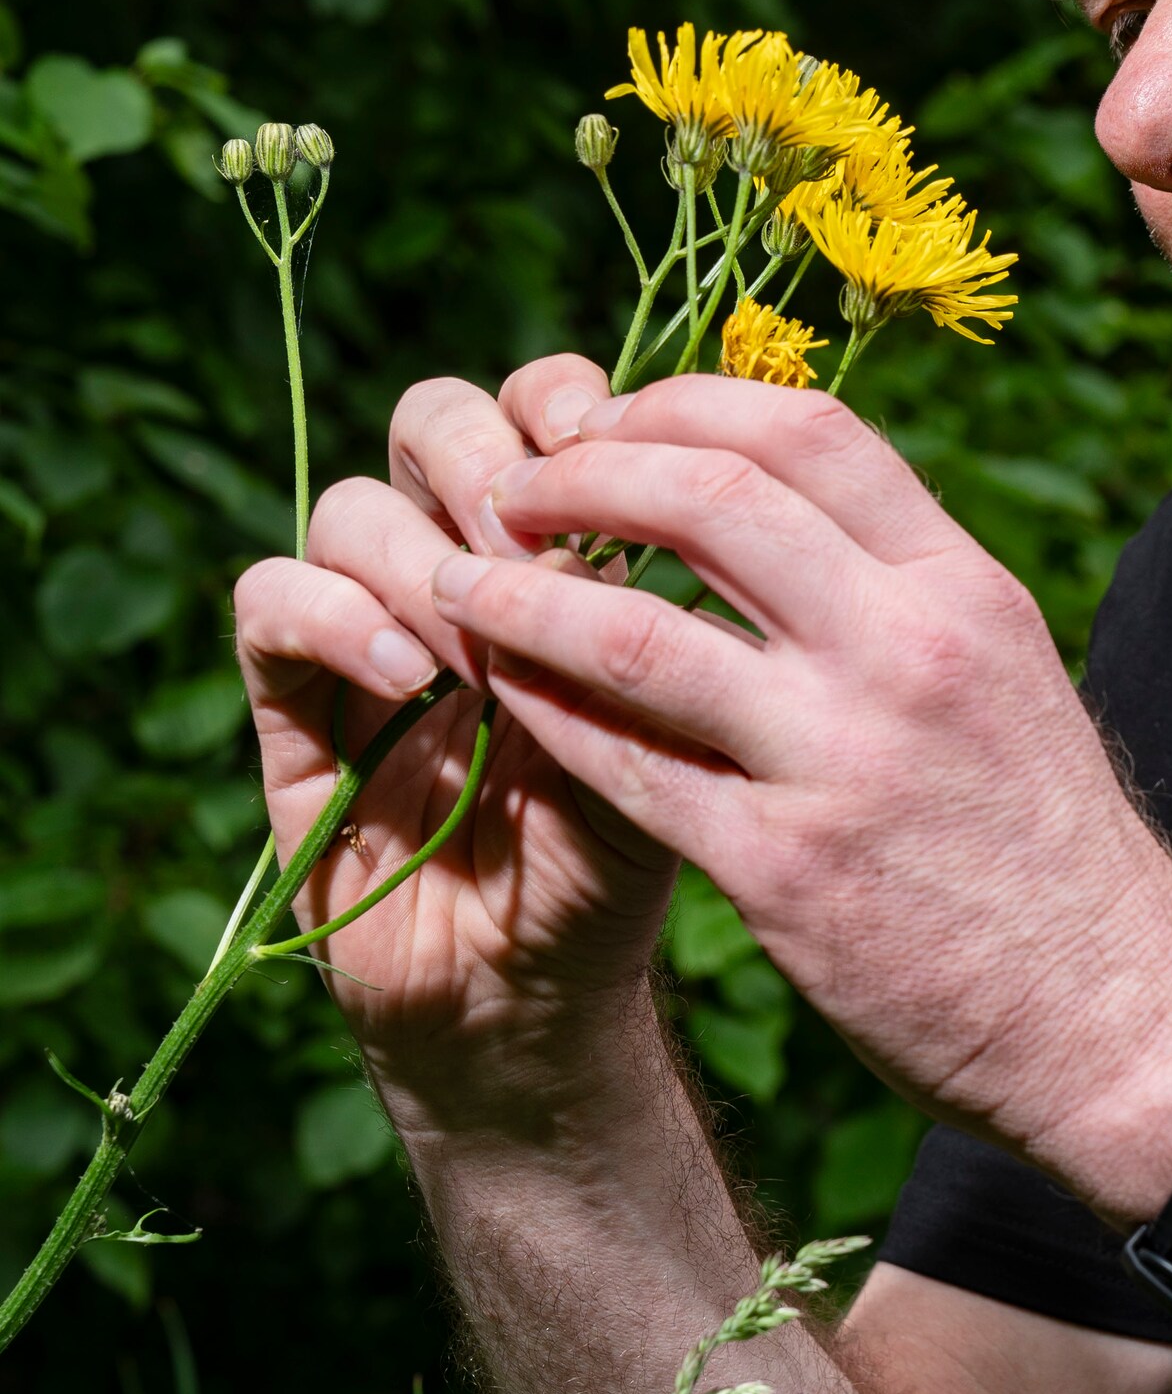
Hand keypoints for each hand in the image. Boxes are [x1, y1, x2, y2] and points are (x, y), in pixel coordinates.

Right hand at [231, 355, 678, 1116]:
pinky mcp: (288, 701)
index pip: (539, 403)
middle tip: (539, 550)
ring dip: (422, 557)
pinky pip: (270, 599)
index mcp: (553, 544)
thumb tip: (679, 493)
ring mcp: (365, 626)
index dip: (566, 400)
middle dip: (487, 463)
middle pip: (433, 419)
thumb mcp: (673, 723)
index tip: (614, 450)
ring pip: (351, 503)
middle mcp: (453, 564)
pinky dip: (334, 618)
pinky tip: (407, 683)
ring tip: (484, 654)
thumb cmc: (620, 853)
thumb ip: (661, 610)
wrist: (535, 993)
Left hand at [433, 377, 1171, 1214]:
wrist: (1117, 1021)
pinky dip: (546, 716)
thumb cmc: (1050, 850)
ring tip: (453, 582)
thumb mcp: (1005, 676)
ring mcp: (843, 759)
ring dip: (519, 595)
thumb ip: (901, 594)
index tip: (607, 420)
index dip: (680, 403)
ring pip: (635, 630)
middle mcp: (910, 648)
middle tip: (508, 486)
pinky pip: (625, 767)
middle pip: (707, 496)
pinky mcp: (785, 871)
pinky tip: (500, 697)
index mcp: (964, 588)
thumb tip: (779, 515)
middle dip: (580, 475)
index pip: (807, 427)